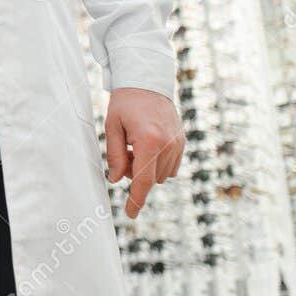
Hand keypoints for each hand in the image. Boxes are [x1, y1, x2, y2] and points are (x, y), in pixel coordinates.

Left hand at [105, 87, 184, 218]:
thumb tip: (115, 180)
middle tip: (124, 153)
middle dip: (134, 175)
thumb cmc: (126, 102)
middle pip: (151, 179)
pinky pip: (171, 167)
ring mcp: (178, 144)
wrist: (148, 81)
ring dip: (147, 170)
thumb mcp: (112, 126)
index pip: (142, 180)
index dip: (136, 199)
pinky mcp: (182, 142)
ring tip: (135, 146)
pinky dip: (157, 164)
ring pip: (161, 175)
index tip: (130, 214)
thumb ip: (114, 154)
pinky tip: (147, 146)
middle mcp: (168, 145)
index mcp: (149, 140)